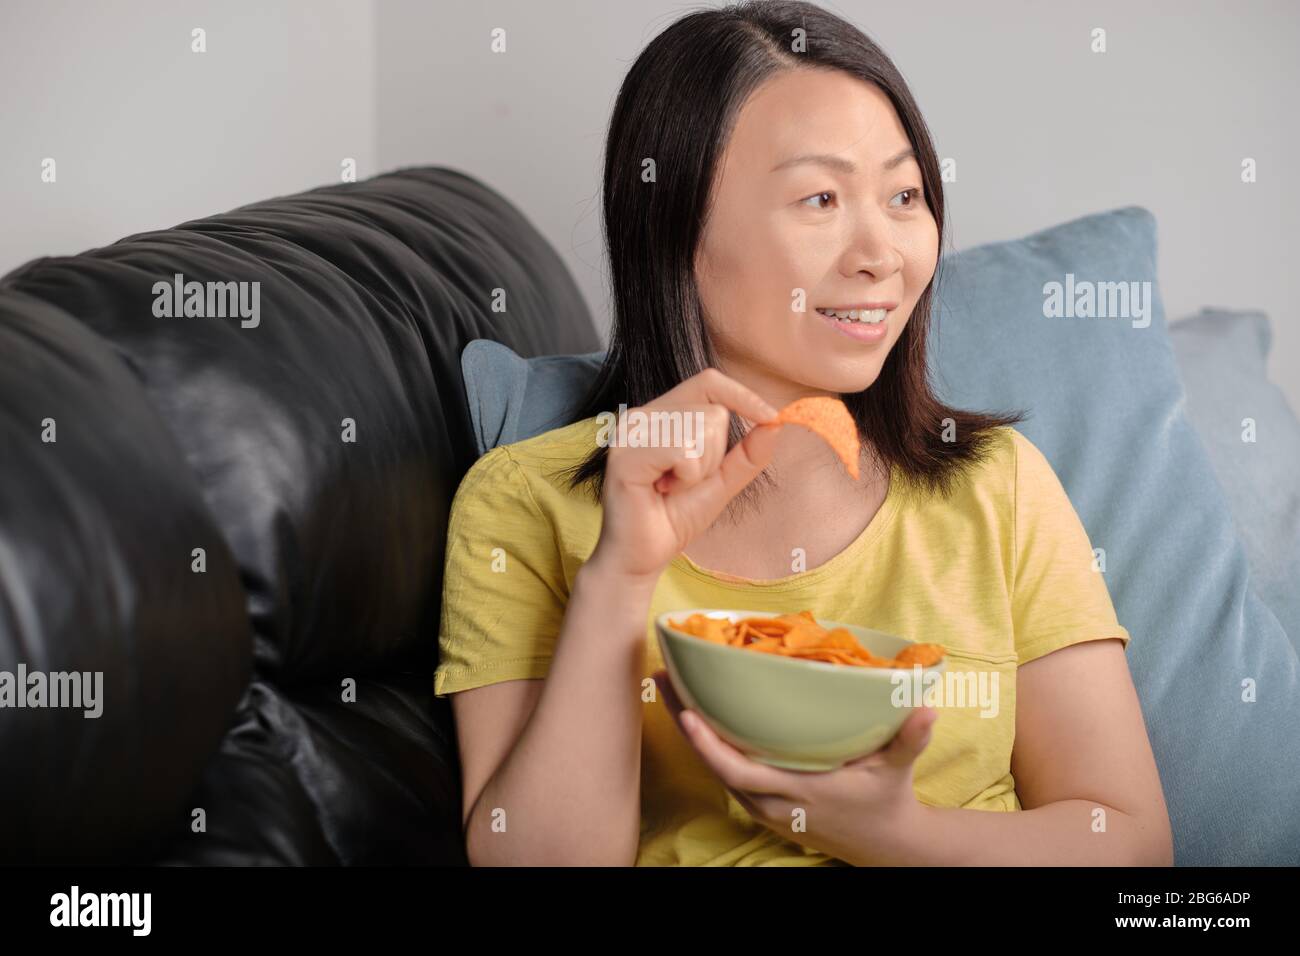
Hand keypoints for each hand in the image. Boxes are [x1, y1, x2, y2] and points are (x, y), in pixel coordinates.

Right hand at [588, 368, 781, 583]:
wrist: (642, 558)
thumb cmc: (674, 518)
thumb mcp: (722, 483)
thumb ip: (747, 454)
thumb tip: (776, 422)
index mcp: (662, 414)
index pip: (708, 382)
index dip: (743, 396)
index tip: (771, 418)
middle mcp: (642, 416)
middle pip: (711, 409)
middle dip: (714, 454)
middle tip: (685, 481)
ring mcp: (629, 433)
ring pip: (699, 428)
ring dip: (698, 470)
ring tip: (670, 487)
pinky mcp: (625, 455)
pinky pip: (682, 450)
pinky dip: (685, 477)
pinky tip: (661, 491)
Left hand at [652, 668, 937, 865]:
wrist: (884, 845)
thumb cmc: (887, 800)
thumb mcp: (898, 769)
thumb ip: (910, 739)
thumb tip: (925, 707)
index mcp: (799, 791)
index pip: (741, 772)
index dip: (710, 747)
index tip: (687, 713)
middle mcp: (773, 802)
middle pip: (714, 766)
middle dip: (683, 723)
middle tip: (661, 679)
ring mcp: (763, 806)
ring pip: (714, 769)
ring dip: (688, 728)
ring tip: (667, 684)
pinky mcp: (760, 802)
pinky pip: (724, 771)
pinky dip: (704, 742)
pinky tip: (691, 710)